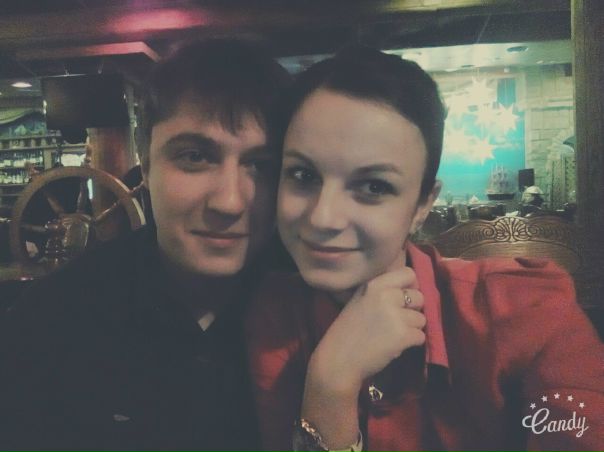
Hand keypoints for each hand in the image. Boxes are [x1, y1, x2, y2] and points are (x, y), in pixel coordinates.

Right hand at [307, 250, 425, 397]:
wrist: (338, 360)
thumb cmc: (346, 332)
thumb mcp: (360, 300)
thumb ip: (382, 293)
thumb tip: (408, 292)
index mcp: (374, 285)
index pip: (408, 273)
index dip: (410, 287)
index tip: (403, 299)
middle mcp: (386, 295)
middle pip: (419, 297)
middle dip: (412, 311)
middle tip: (397, 321)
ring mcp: (395, 315)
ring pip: (421, 319)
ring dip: (411, 329)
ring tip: (393, 336)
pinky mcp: (402, 335)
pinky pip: (420, 336)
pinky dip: (411, 344)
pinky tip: (395, 346)